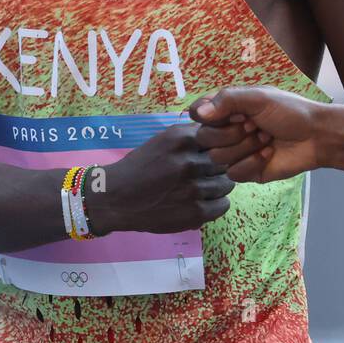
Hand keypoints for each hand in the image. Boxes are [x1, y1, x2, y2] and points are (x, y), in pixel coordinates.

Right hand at [92, 120, 263, 233]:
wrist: (115, 197)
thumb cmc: (142, 166)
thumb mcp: (165, 140)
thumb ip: (193, 135)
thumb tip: (227, 130)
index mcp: (182, 139)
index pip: (222, 136)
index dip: (222, 144)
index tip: (217, 151)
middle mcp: (189, 161)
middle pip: (227, 161)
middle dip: (219, 167)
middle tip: (205, 173)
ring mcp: (193, 188)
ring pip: (227, 184)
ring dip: (218, 186)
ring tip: (200, 188)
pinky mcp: (195, 212)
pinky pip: (223, 205)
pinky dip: (215, 204)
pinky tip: (200, 202)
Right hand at [190, 87, 324, 183]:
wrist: (315, 136)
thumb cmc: (290, 111)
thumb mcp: (259, 97)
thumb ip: (227, 100)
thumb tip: (197, 113)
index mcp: (226, 110)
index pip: (197, 113)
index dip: (211, 116)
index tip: (236, 113)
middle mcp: (226, 131)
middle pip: (204, 139)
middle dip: (233, 133)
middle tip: (255, 125)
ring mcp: (234, 153)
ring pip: (218, 158)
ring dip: (246, 146)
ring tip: (266, 138)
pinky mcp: (245, 172)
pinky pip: (233, 174)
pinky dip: (253, 162)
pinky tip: (269, 153)